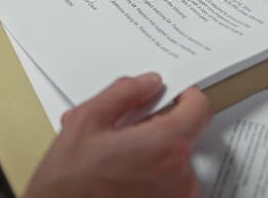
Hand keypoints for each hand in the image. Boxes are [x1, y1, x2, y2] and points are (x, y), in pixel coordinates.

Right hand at [24, 73, 211, 197]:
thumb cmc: (68, 184)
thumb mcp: (86, 122)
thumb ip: (124, 93)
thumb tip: (149, 83)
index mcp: (165, 145)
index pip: (200, 107)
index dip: (185, 96)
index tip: (172, 96)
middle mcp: (180, 175)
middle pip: (185, 134)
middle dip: (159, 128)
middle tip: (125, 134)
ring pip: (175, 160)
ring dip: (153, 155)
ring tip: (117, 161)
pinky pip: (170, 184)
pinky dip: (152, 177)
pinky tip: (123, 179)